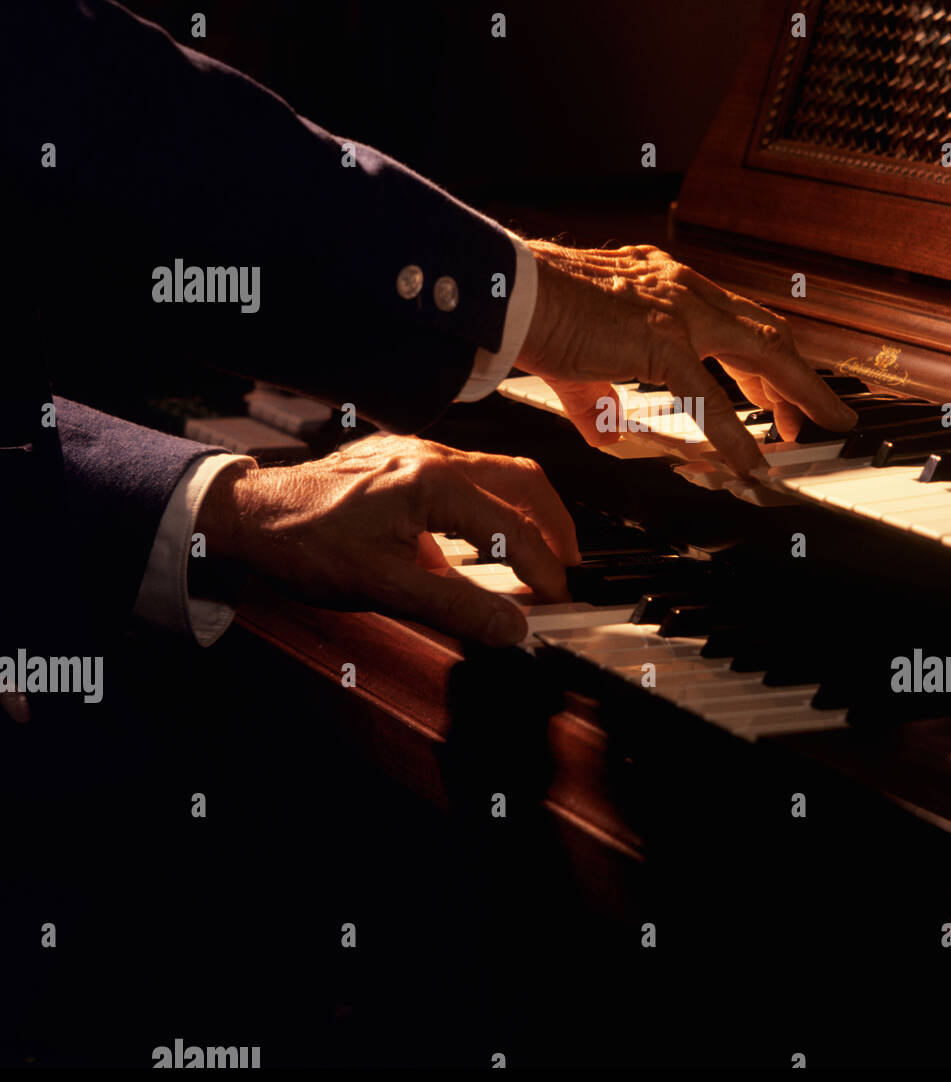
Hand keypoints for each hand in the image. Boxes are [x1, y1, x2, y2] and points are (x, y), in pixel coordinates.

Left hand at [198, 435, 580, 644]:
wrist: (249, 514)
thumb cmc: (304, 543)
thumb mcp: (383, 586)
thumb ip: (455, 607)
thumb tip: (511, 628)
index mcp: (435, 482)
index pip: (513, 528)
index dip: (544, 569)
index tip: (559, 599)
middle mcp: (433, 457)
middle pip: (523, 481)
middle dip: (555, 525)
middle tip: (570, 567)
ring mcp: (417, 454)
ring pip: (497, 473)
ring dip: (525, 513)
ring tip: (538, 553)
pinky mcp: (402, 461)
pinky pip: (466, 476)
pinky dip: (490, 507)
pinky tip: (479, 541)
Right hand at [516, 241, 856, 475]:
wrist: (511, 296)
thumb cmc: (537, 317)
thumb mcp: (582, 364)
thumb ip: (601, 399)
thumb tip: (608, 432)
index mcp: (667, 285)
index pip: (737, 322)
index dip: (766, 363)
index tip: (780, 396)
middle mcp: (683, 289)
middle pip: (766, 332)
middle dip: (799, 378)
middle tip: (817, 416)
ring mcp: (678, 309)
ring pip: (763, 351)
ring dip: (797, 393)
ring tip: (817, 427)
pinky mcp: (662, 340)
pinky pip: (711, 397)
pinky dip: (736, 434)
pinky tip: (751, 463)